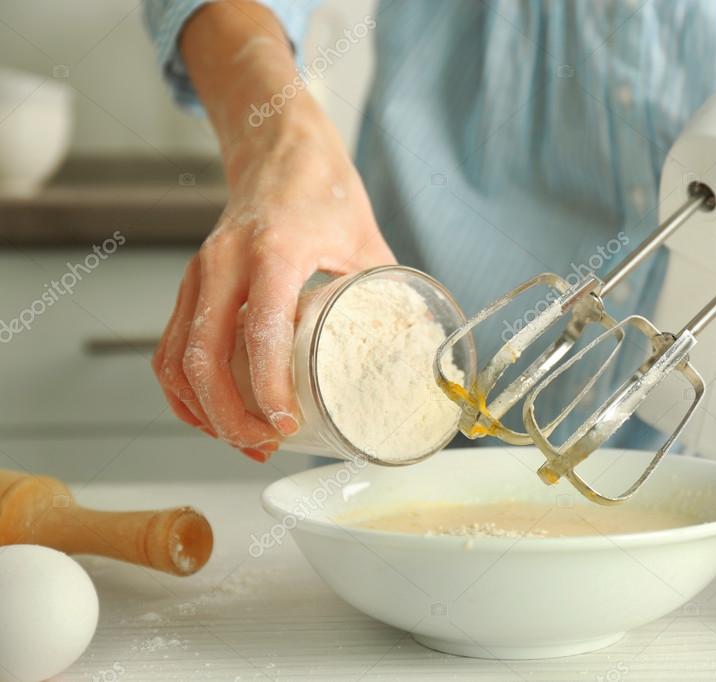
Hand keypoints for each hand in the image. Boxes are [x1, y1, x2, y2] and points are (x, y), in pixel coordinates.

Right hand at [153, 114, 394, 460]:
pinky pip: (169, 346)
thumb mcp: (368, 239)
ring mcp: (200, 273)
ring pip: (175, 358)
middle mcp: (225, 262)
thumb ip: (391, 294)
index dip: (268, 390)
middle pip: (202, 358)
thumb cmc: (324, 191)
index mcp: (274, 251)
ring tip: (243, 440)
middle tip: (264, 445)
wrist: (279, 147)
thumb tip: (420, 351)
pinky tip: (209, 414)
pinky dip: (182, 389)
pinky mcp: (191, 283)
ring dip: (202, 411)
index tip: (286, 427)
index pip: (258, 333)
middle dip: (228, 417)